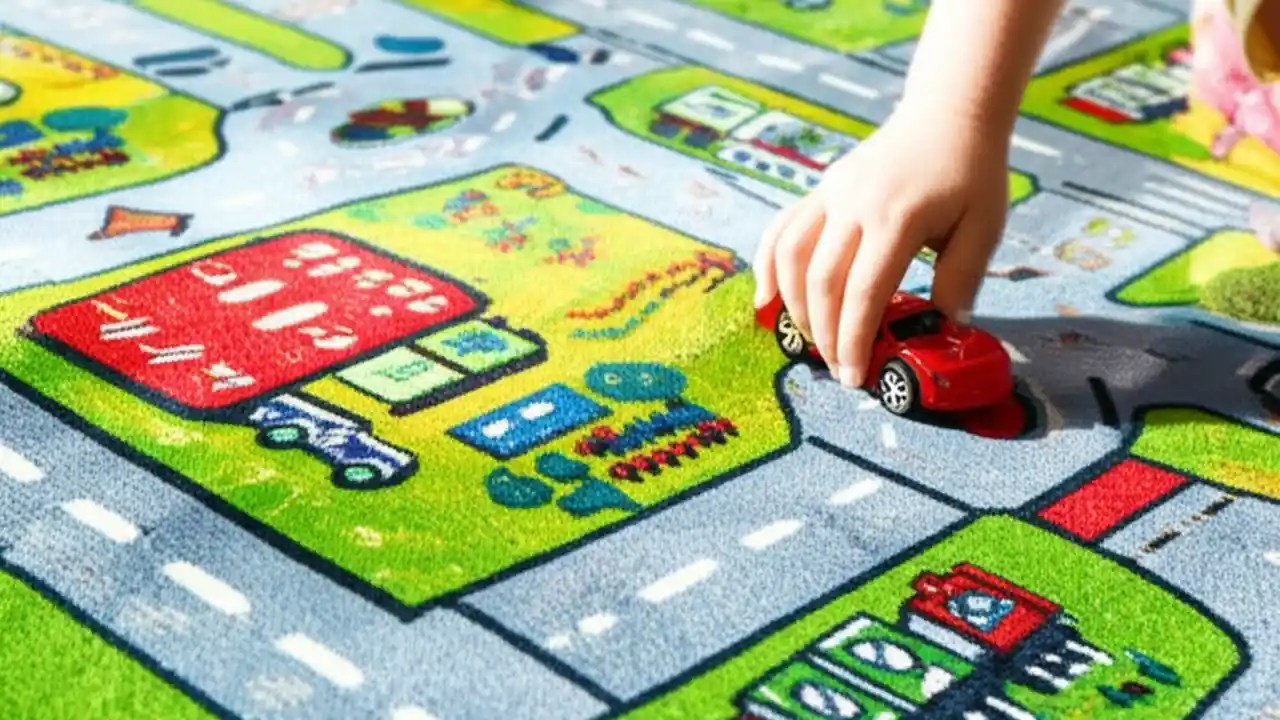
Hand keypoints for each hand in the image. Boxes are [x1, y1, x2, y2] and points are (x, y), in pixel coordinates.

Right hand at [751, 104, 1008, 387]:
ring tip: (812, 339)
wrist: (947, 115)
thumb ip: (961, 278)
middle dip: (826, 334)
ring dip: (795, 307)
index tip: (855, 376)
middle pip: (822, 282)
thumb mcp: (984, 227)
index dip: (854, 340)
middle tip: (838, 368)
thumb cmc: (970, 172)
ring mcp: (831, 195)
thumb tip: (946, 328)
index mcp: (897, 219)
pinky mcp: (820, 191)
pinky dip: (766, 265)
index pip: (863, 292)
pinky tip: (765, 298)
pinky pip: (781, 230)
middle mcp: (854, 206)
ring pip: (791, 257)